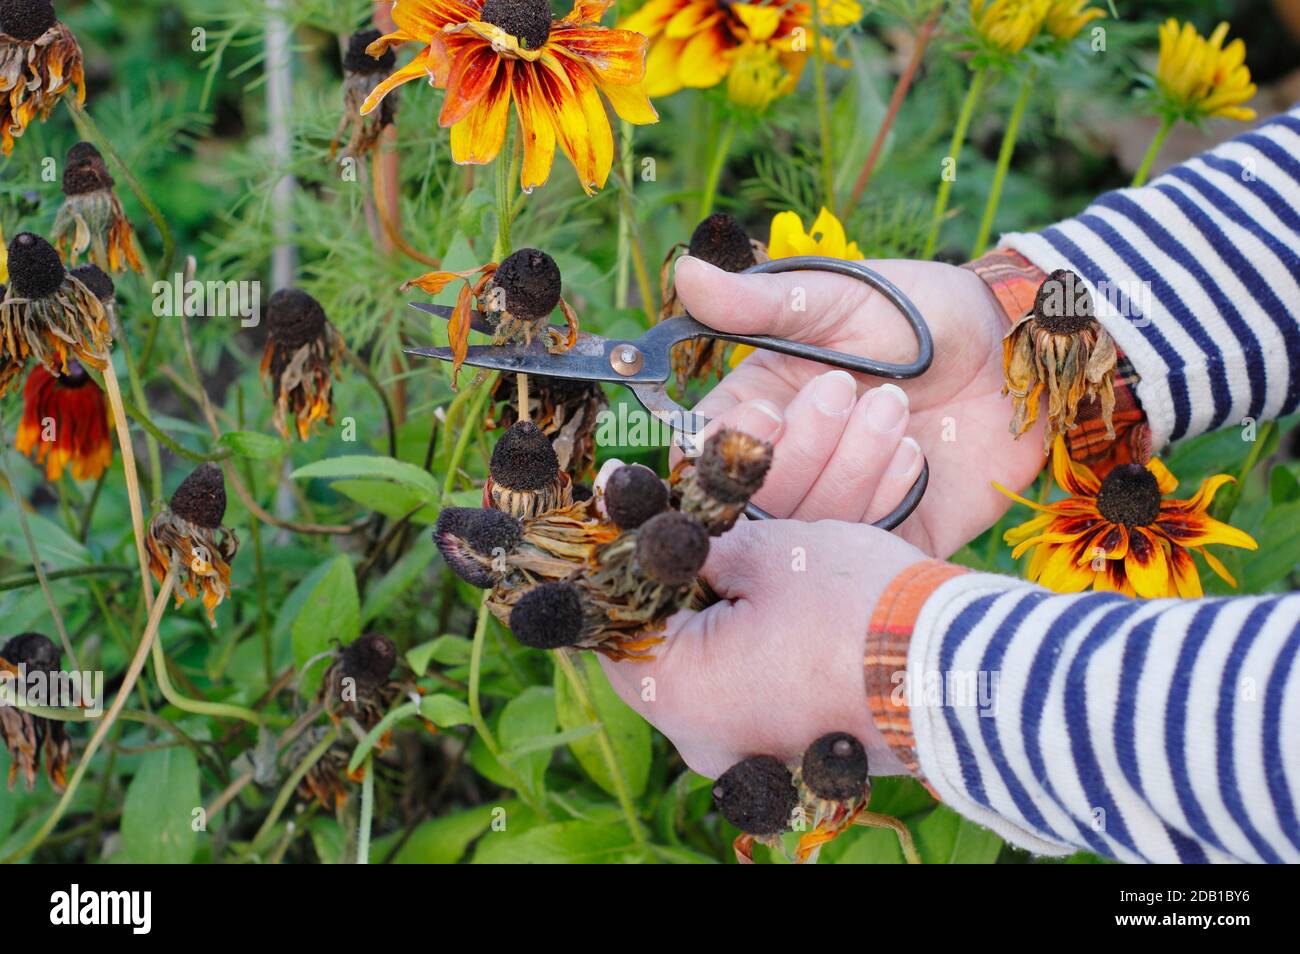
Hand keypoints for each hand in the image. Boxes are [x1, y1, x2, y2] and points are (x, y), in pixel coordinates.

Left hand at [598, 517, 927, 779]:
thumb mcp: (770, 552)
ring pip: (711, 671)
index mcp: (679, 694)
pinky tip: (783, 609)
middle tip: (699, 540)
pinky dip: (759, 651)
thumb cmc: (861, 607)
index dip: (629, 562)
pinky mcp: (792, 754)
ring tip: (751, 568)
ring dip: (724, 616)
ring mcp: (749, 755)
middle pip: (665, 648)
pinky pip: (752, 695)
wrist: (969, 673)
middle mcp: (704, 740)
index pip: (618, 621)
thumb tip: (651, 514)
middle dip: (682, 587)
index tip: (643, 523)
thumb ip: (697, 539)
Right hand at [673, 255, 1046, 556]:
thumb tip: (685, 273)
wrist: (1019, 352)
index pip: (709, 455)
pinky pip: (866, 547)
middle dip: (804, 451)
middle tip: (847, 391)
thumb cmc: (920, 312)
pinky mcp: (893, 535)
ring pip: (808, 530)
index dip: (730, 448)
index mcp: (759, 411)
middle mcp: (792, 467)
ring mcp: (840, 506)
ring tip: (894, 409)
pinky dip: (886, 502)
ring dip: (849, 469)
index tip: (769, 415)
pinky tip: (916, 457)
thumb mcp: (838, 299)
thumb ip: (763, 302)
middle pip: (756, 503)